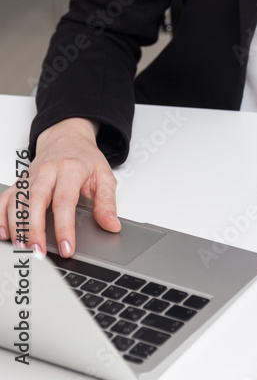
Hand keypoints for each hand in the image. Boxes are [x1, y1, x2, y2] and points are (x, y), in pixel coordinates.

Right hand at [0, 118, 119, 256]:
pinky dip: (1, 217)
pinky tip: (3, 233)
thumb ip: (107, 201)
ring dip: (17, 226)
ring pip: (17, 201)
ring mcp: (30, 177)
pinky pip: (4, 199)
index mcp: (70, 169)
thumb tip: (112, 225)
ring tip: (22, 248)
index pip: (64, 201)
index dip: (64, 227)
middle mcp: (46, 172)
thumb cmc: (84, 158)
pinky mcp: (19, 183)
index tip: (66, 248)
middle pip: (35, 201)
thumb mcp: (104, 175)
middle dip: (34, 229)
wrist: (67, 138)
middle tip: (38, 252)